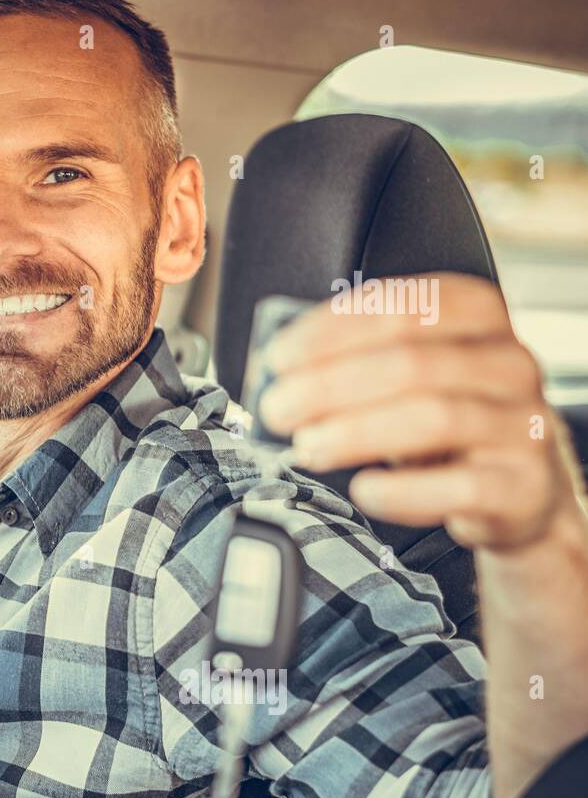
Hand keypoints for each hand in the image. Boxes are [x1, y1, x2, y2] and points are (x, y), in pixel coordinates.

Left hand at [257, 272, 586, 553]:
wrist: (519, 491)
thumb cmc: (446, 424)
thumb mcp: (411, 377)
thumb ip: (357, 361)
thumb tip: (274, 375)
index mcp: (478, 318)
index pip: (403, 306)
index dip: (330, 331)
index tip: (278, 359)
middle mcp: (509, 363)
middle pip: (410, 363)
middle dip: (327, 386)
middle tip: (277, 410)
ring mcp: (523, 425)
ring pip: (433, 418)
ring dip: (354, 433)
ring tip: (307, 447)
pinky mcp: (525, 487)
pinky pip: (460, 487)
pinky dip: (401, 490)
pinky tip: (363, 490)